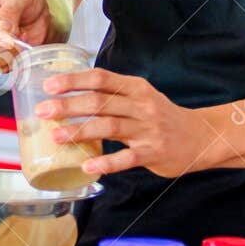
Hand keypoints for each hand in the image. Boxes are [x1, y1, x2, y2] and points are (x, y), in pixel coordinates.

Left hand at [36, 69, 221, 178]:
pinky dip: (106, 162)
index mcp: (136, 88)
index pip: (101, 79)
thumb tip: (72, 97)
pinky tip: (87, 166)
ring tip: (56, 137)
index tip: (49, 86)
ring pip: (109, 127)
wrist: (201, 137)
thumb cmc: (163, 117)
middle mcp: (141, 105)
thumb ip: (114, 96)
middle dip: (68, 106)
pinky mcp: (152, 153)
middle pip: (100, 102)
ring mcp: (148, 130)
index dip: (73, 81)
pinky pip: (126, 158)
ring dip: (80, 131)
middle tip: (42, 112)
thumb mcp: (142, 97)